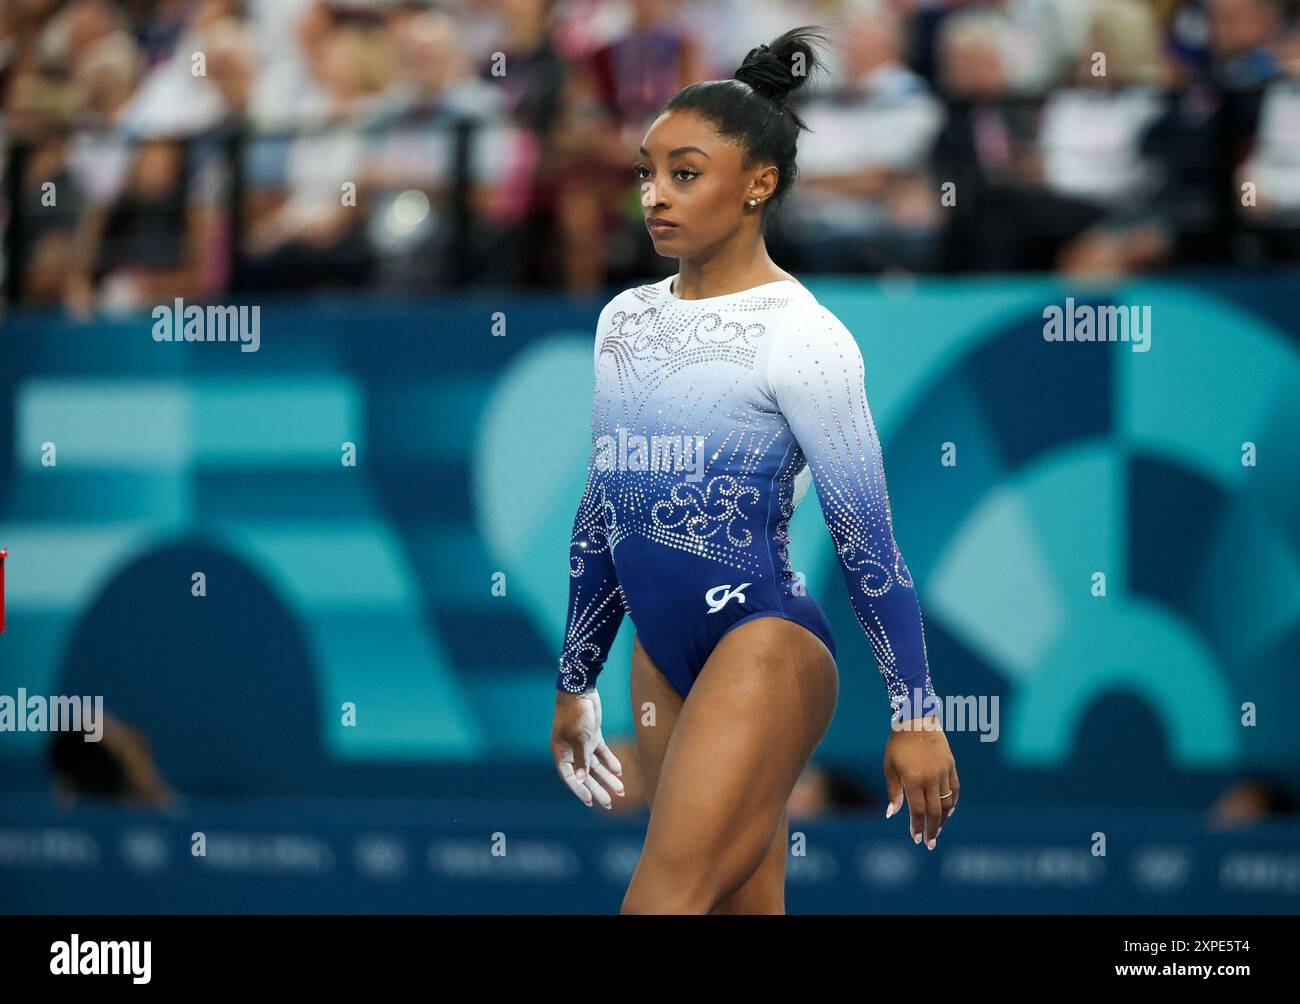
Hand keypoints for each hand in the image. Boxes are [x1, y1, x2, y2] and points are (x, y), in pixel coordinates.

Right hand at [551, 688, 624, 808]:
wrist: (580, 690)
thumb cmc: (575, 714)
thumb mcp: (580, 738)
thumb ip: (581, 759)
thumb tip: (580, 779)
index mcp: (561, 753)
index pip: (570, 778)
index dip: (580, 791)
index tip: (591, 802)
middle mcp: (571, 751)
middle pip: (586, 775)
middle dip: (598, 788)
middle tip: (609, 803)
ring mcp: (582, 744)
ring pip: (596, 766)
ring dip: (608, 777)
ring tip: (620, 790)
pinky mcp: (593, 736)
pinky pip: (602, 753)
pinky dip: (611, 762)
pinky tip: (620, 771)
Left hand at [883, 714, 957, 849]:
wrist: (916, 719)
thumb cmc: (897, 744)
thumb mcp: (889, 767)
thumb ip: (893, 792)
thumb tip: (892, 814)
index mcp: (914, 779)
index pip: (918, 811)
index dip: (917, 826)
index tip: (916, 839)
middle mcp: (931, 778)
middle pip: (934, 811)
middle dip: (932, 830)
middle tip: (930, 843)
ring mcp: (943, 772)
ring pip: (947, 802)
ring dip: (942, 819)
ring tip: (937, 829)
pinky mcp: (951, 766)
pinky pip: (955, 789)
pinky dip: (952, 802)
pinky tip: (948, 811)